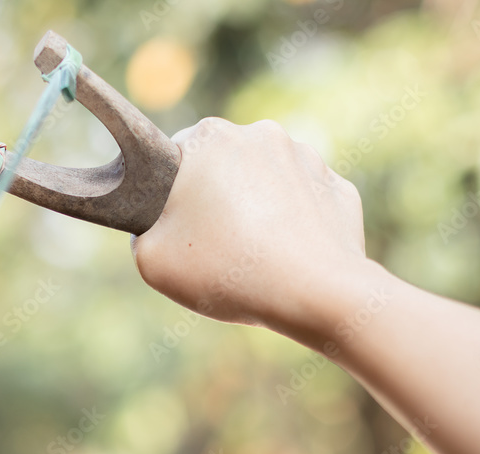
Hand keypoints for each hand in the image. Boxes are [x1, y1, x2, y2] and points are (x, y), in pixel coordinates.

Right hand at [131, 118, 370, 341]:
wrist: (313, 293)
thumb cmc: (225, 271)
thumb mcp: (149, 259)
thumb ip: (141, 232)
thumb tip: (156, 227)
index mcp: (209, 137)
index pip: (176, 155)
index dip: (171, 193)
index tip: (178, 226)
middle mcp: (261, 134)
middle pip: (225, 166)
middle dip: (217, 198)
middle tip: (212, 245)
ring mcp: (307, 158)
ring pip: (268, 183)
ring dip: (257, 209)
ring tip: (253, 256)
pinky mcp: (338, 189)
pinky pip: (304, 204)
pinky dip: (294, 225)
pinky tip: (287, 258)